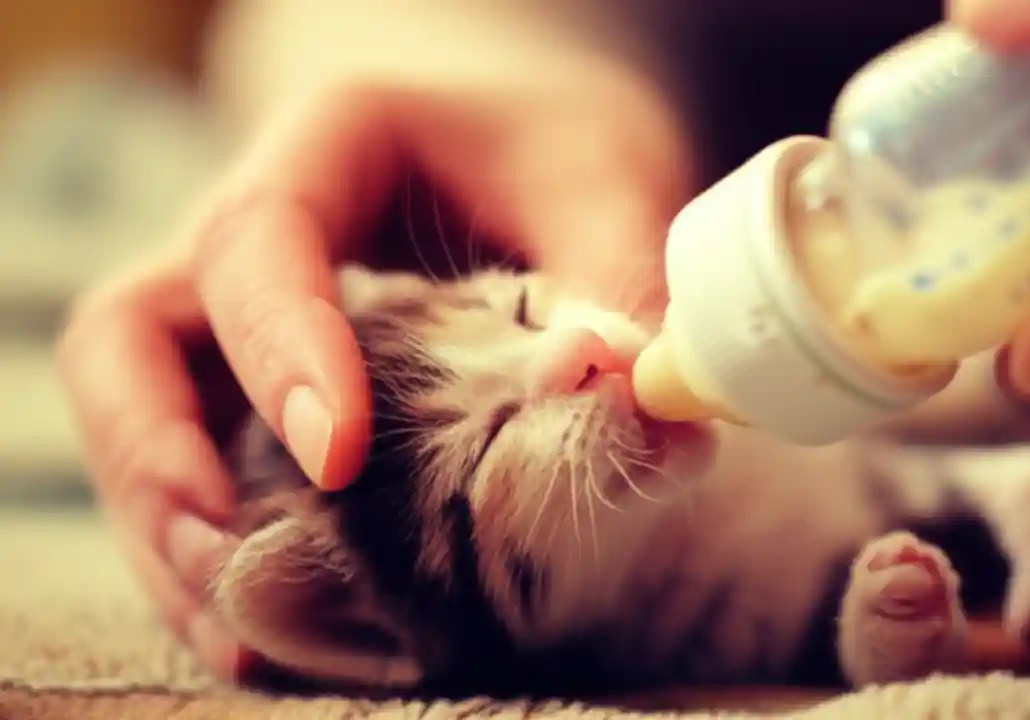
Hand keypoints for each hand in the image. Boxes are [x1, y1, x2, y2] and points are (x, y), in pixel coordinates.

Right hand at [56, 48, 690, 676]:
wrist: (542, 153)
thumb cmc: (564, 154)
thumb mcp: (609, 186)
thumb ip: (617, 284)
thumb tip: (636, 405)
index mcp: (331, 146)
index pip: (255, 236)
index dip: (277, 346)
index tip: (335, 454)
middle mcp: (254, 236)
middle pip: (129, 336)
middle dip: (157, 458)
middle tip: (230, 563)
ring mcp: (244, 321)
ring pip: (138, 415)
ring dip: (169, 532)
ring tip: (238, 632)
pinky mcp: (261, 391)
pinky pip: (196, 467)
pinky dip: (220, 551)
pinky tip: (262, 632)